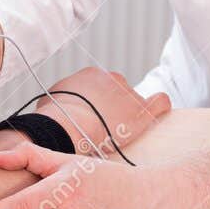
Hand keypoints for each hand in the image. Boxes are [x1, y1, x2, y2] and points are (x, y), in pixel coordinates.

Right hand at [23, 67, 168, 159]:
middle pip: (117, 93)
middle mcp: (112, 78)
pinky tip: (158, 111)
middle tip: (103, 128)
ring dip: (128, 114)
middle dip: (112, 107)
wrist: (68, 126)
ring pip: (133, 101)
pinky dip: (159, 106)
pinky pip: (160, 102)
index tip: (91, 116)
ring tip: (119, 133)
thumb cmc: (54, 117)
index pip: (99, 87)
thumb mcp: (49, 100)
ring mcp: (129, 93)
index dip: (96, 103)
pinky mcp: (142, 110)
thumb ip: (60, 99)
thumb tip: (57, 106)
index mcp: (91, 75)